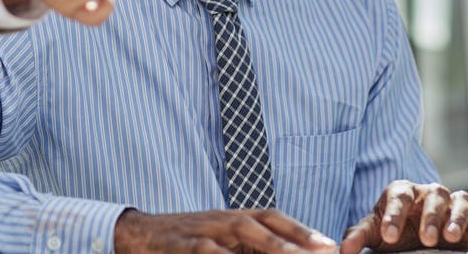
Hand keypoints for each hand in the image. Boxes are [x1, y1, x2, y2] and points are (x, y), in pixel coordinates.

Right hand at [114, 208, 337, 253]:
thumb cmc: (183, 241)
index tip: (329, 244)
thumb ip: (245, 248)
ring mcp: (203, 231)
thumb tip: (283, 253)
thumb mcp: (217, 242)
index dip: (301, 229)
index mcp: (232, 218)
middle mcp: (221, 219)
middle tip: (325, 250)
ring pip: (241, 232)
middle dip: (296, 236)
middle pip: (263, 222)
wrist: (138, 235)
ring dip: (271, 245)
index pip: (272, 218)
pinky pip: (207, 251)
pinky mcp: (183, 245)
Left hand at [339, 180, 467, 252]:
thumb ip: (359, 237)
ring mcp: (450, 205)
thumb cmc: (392, 230)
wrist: (413, 238)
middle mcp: (427, 194)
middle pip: (433, 194)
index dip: (394, 214)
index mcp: (402, 192)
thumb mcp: (374, 233)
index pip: (398, 195)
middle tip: (425, 240)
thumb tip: (344, 249)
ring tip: (450, 238)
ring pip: (459, 200)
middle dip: (430, 216)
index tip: (389, 236)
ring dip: (456, 218)